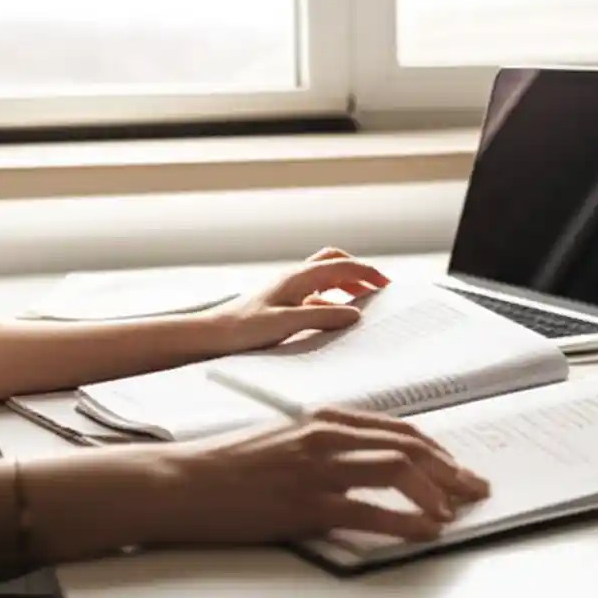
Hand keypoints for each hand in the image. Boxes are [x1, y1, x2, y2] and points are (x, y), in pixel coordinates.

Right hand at [149, 407, 490, 545]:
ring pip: (397, 468)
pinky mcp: (305, 503)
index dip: (435, 449)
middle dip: (449, 469)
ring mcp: (316, 468)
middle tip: (472, 490)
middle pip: (407, 444)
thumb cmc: (231, 467)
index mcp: (323, 419)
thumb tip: (371, 464)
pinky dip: (405, 523)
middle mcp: (325, 436)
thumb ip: (328, 445)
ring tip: (452, 512)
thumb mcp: (286, 442)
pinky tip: (422, 532)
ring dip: (435, 492)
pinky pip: (370, 511)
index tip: (456, 469)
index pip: (397, 428)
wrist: (186, 482)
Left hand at [207, 247, 391, 353]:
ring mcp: (287, 291)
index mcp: (298, 278)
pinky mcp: (282, 305)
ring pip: (325, 279)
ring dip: (346, 285)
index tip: (387, 284)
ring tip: (364, 302)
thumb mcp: (286, 323)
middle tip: (379, 287)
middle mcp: (294, 279)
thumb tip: (355, 314)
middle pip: (334, 262)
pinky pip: (314, 297)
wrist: (211, 336)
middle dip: (358, 271)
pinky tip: (335, 319)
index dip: (367, 272)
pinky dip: (331, 302)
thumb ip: (322, 317)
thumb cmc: (242, 329)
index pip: (341, 266)